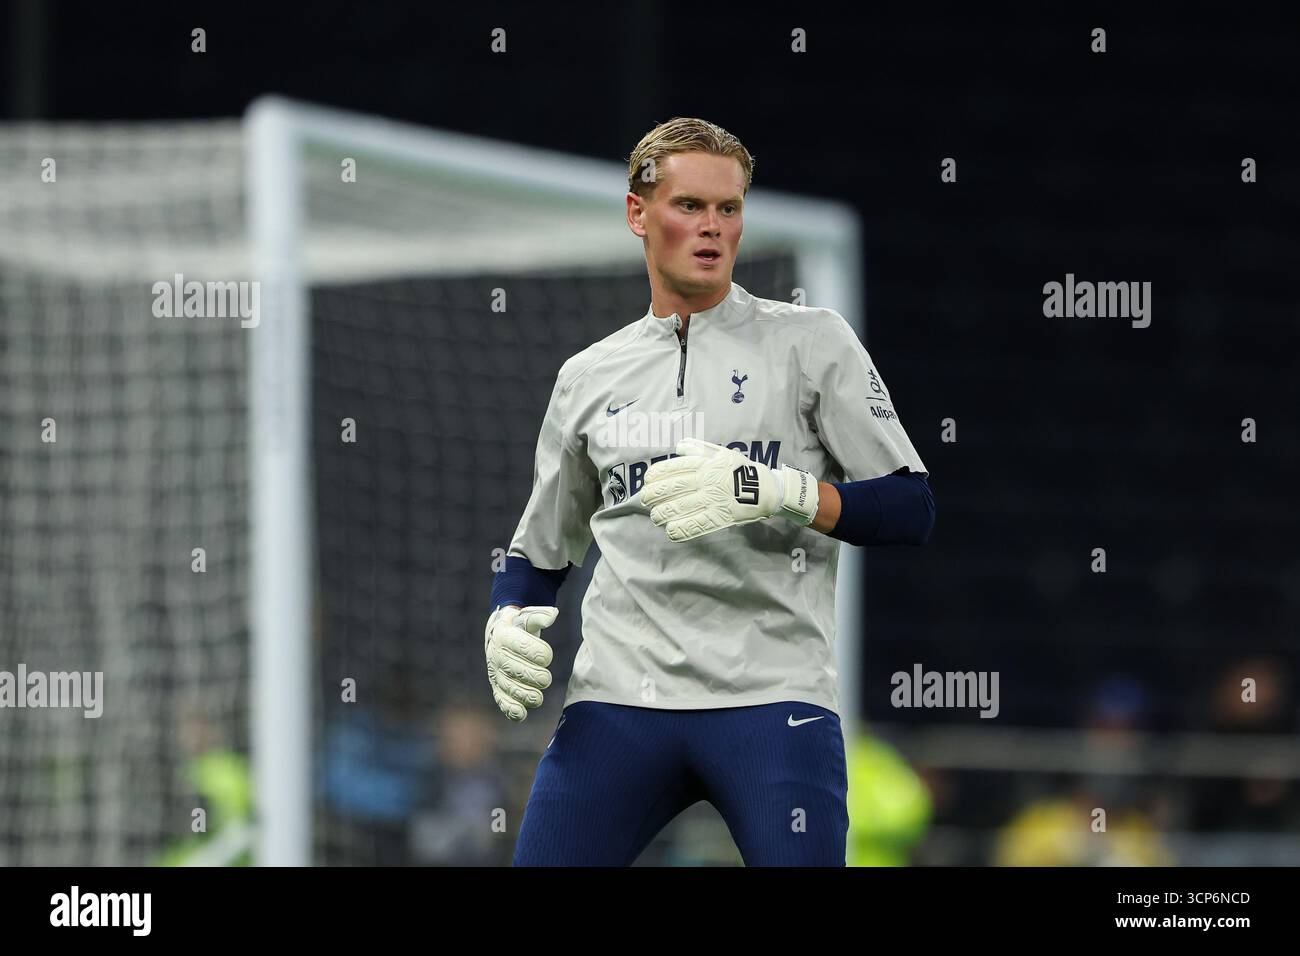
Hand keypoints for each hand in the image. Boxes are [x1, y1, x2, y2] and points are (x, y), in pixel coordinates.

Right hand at [484, 604, 556, 720]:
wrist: (498, 636)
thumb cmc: (519, 627)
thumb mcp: (527, 617)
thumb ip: (540, 617)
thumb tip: (553, 615)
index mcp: (504, 635)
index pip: (519, 644)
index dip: (535, 652)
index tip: (547, 656)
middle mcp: (496, 655)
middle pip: (514, 669)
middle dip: (531, 676)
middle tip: (546, 679)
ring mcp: (496, 673)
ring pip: (508, 686)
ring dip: (522, 694)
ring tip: (537, 698)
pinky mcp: (497, 688)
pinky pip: (502, 699)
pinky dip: (510, 708)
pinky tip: (521, 714)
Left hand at [640, 437, 818, 542]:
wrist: (767, 489)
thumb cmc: (741, 470)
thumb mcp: (722, 453)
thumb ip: (699, 449)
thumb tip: (678, 446)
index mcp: (706, 464)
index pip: (676, 468)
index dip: (658, 474)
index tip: (647, 480)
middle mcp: (707, 481)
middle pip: (674, 488)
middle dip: (655, 494)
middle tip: (645, 499)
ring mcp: (714, 499)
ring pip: (682, 507)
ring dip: (663, 513)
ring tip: (655, 516)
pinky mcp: (721, 517)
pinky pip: (698, 524)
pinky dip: (682, 529)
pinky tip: (670, 531)